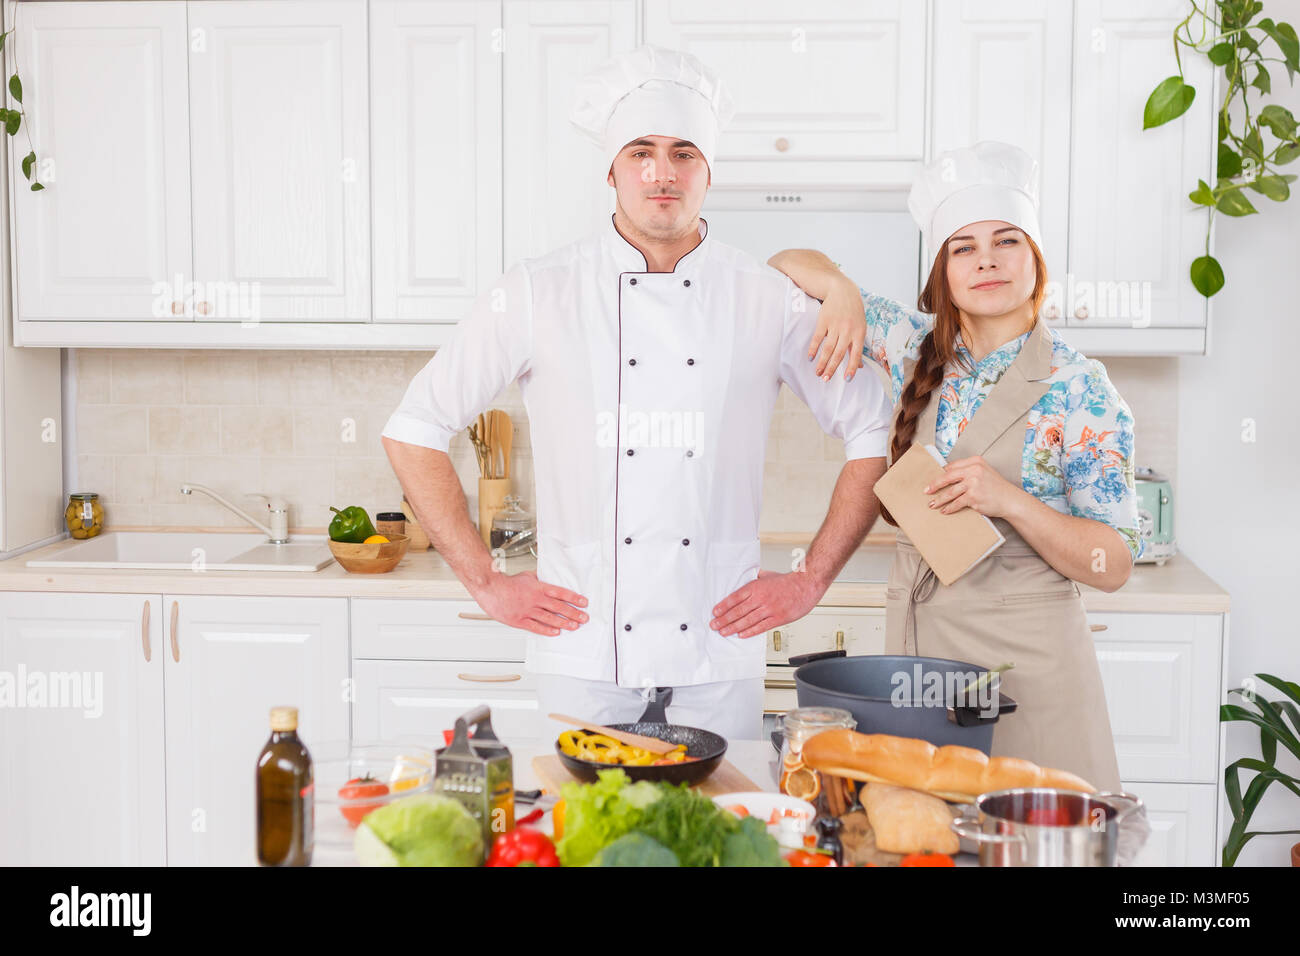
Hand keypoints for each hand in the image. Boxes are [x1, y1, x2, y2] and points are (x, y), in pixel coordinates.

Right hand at [472, 570, 588, 636]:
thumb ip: (539, 579)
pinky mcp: (519, 620)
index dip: (573, 598)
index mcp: (538, 588)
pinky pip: (535, 627)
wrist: (490, 588)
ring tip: (574, 626)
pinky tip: (556, 632)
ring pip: (549, 618)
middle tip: (584, 617)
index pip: (560, 593)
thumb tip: (548, 578)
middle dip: (573, 613)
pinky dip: (547, 630)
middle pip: (558, 607)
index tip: (583, 603)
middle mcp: (535, 599)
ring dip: (564, 623)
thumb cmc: (507, 582)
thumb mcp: (527, 576)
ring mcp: (527, 611)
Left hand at [709, 569, 822, 639]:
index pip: (735, 598)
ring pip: (747, 621)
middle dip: (724, 619)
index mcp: (756, 586)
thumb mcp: (767, 575)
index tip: (715, 612)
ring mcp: (769, 609)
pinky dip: (750, 632)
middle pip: (738, 611)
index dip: (723, 606)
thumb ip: (754, 578)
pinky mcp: (778, 618)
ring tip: (724, 632)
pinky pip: (761, 627)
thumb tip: (745, 578)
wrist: (806, 585)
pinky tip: (741, 635)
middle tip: (714, 625)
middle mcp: (761, 598)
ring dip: (733, 627)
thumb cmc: (788, 581)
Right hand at [806, 279, 866, 381]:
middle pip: (839, 354)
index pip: (856, 354)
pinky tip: (811, 357)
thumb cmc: (853, 311)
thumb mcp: (860, 326)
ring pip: (828, 348)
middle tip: (826, 379)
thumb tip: (859, 366)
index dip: (851, 368)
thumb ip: (857, 346)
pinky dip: (814, 348)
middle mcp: (848, 330)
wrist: (842, 290)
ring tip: (818, 373)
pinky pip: (818, 338)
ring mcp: (835, 325)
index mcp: (859, 333)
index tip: (847, 380)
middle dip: (832, 368)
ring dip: (822, 362)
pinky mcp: (824, 321)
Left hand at [925, 456, 1021, 518]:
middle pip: (947, 477)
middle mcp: (974, 470)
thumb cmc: (996, 487)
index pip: (952, 466)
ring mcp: (973, 484)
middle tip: (926, 491)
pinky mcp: (973, 497)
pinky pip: (956, 503)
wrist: (1011, 500)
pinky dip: (949, 508)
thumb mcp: (984, 472)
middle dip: (934, 485)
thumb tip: (946, 476)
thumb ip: (968, 472)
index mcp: (975, 461)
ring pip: (950, 492)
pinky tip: (945, 511)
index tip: (932, 480)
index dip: (940, 474)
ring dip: (939, 500)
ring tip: (932, 504)